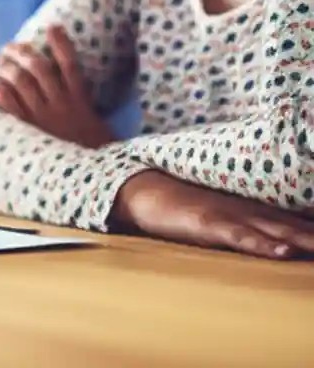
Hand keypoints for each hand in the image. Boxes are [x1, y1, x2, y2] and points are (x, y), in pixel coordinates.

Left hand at [0, 26, 112, 148]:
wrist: (94, 176)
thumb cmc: (97, 151)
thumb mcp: (98, 124)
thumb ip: (85, 107)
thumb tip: (71, 91)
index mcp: (81, 100)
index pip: (70, 63)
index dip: (60, 43)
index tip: (53, 27)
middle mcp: (61, 104)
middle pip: (38, 68)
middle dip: (22, 53)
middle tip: (10, 46)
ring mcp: (44, 117)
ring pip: (22, 82)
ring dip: (7, 67)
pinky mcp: (31, 131)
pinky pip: (11, 106)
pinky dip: (0, 90)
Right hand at [112, 170, 313, 258]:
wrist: (143, 188)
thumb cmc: (185, 206)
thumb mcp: (225, 214)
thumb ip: (253, 225)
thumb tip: (283, 239)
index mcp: (257, 210)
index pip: (302, 220)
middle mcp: (252, 211)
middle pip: (300, 226)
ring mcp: (231, 216)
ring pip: (279, 231)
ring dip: (307, 241)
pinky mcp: (208, 223)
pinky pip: (241, 237)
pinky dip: (263, 245)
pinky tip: (283, 252)